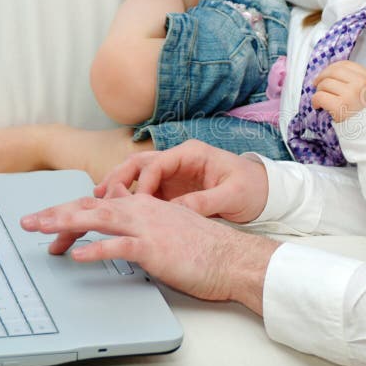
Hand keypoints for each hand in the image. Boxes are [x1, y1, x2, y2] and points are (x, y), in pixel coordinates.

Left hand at [20, 194, 279, 313]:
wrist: (232, 257)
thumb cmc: (205, 247)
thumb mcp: (172, 224)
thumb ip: (146, 216)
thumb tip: (123, 211)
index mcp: (147, 204)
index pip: (101, 201)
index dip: (72, 209)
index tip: (50, 219)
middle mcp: (144, 210)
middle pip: (92, 206)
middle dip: (57, 212)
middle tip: (29, 221)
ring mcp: (148, 228)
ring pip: (99, 219)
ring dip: (66, 223)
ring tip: (40, 229)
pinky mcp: (154, 248)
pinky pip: (119, 247)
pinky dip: (96, 250)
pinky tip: (78, 256)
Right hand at [94, 139, 268, 222]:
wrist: (266, 193)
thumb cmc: (253, 188)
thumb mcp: (232, 195)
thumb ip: (204, 201)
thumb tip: (177, 211)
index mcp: (192, 154)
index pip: (157, 164)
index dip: (142, 184)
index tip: (136, 203)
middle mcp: (180, 160)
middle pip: (140, 164)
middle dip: (118, 178)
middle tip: (100, 194)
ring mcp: (175, 175)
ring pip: (138, 177)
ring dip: (119, 188)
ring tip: (99, 202)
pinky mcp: (174, 189)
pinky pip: (147, 192)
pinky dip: (131, 200)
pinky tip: (119, 212)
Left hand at [312, 60, 365, 121]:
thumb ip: (355, 80)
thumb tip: (330, 73)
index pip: (345, 65)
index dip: (331, 68)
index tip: (326, 75)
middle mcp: (361, 83)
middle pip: (333, 71)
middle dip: (321, 77)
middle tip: (317, 84)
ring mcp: (350, 94)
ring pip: (325, 84)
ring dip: (319, 91)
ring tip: (322, 99)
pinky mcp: (340, 106)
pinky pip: (320, 96)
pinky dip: (315, 101)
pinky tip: (318, 106)